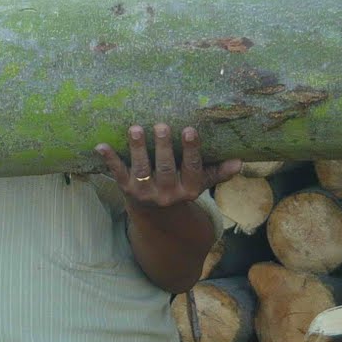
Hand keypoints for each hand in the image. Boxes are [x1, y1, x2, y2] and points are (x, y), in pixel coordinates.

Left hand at [95, 124, 241, 210]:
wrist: (156, 216)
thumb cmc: (181, 188)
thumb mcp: (200, 183)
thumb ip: (218, 172)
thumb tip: (240, 162)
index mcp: (188, 190)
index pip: (192, 168)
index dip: (191, 150)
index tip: (190, 130)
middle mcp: (167, 194)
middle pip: (165, 169)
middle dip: (163, 148)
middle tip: (162, 125)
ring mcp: (145, 192)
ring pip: (141, 170)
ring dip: (137, 149)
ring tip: (135, 128)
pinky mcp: (126, 189)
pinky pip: (118, 174)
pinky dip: (109, 160)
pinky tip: (100, 146)